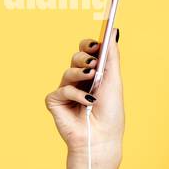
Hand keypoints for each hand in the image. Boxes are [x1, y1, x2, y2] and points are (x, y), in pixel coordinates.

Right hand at [44, 28, 123, 161]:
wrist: (102, 138)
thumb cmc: (111, 113)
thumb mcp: (114, 80)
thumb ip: (111, 56)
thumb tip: (113, 30)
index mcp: (94, 74)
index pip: (87, 51)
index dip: (89, 45)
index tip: (97, 44)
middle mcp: (79, 81)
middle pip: (76, 57)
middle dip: (84, 58)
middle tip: (93, 63)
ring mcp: (66, 91)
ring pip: (68, 71)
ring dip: (81, 74)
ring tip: (92, 79)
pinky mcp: (55, 102)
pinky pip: (62, 90)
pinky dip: (76, 95)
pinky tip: (87, 103)